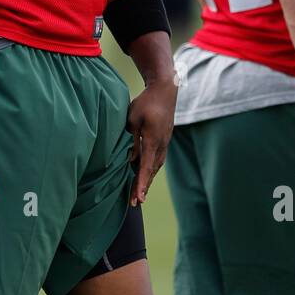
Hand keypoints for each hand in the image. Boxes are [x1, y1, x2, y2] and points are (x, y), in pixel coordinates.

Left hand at [127, 78, 176, 205]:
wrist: (165, 91)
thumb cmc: (146, 103)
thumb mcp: (133, 119)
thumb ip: (132, 140)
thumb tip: (130, 159)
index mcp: (153, 140)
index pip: (145, 166)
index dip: (141, 183)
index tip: (138, 197)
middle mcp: (161, 145)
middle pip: (151, 171)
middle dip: (143, 187)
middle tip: (135, 203)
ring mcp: (164, 144)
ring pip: (155, 167)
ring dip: (147, 181)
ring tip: (138, 195)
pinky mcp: (164, 141)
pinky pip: (157, 160)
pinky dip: (150, 170)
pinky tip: (144, 177)